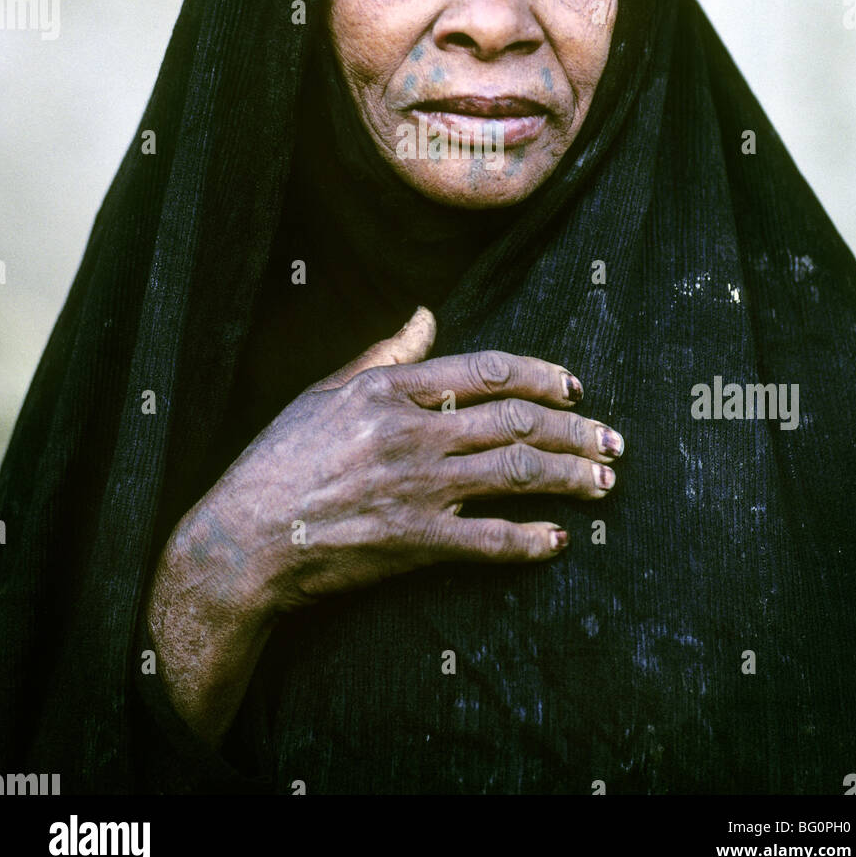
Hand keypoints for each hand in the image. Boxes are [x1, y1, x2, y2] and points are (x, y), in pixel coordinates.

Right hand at [146, 307, 623, 744]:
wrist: (242, 538)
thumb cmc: (279, 459)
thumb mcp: (327, 391)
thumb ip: (386, 353)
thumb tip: (426, 315)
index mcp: (391, 389)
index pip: (487, 371)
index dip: (542, 376)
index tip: (575, 388)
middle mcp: (412, 433)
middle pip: (516, 422)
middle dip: (576, 430)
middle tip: (613, 441)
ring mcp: (416, 489)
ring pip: (516, 474)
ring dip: (570, 478)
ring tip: (604, 483)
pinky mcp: (415, 542)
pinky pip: (490, 540)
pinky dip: (531, 541)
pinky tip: (559, 540)